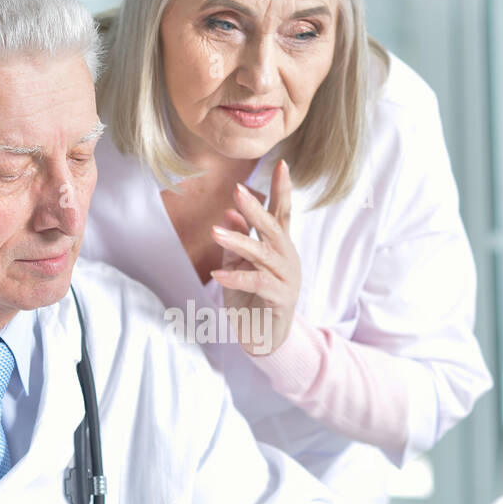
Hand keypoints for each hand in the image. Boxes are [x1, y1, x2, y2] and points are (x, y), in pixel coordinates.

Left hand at [210, 159, 301, 356]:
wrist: (262, 339)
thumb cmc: (250, 301)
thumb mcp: (238, 266)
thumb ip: (237, 241)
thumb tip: (229, 212)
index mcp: (280, 248)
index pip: (283, 213)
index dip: (283, 189)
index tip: (282, 164)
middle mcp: (288, 259)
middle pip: (275, 228)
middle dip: (256, 209)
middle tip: (238, 191)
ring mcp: (287, 279)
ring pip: (263, 255)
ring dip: (238, 243)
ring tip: (214, 233)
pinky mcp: (280, 300)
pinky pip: (257, 284)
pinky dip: (237, 278)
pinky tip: (218, 275)